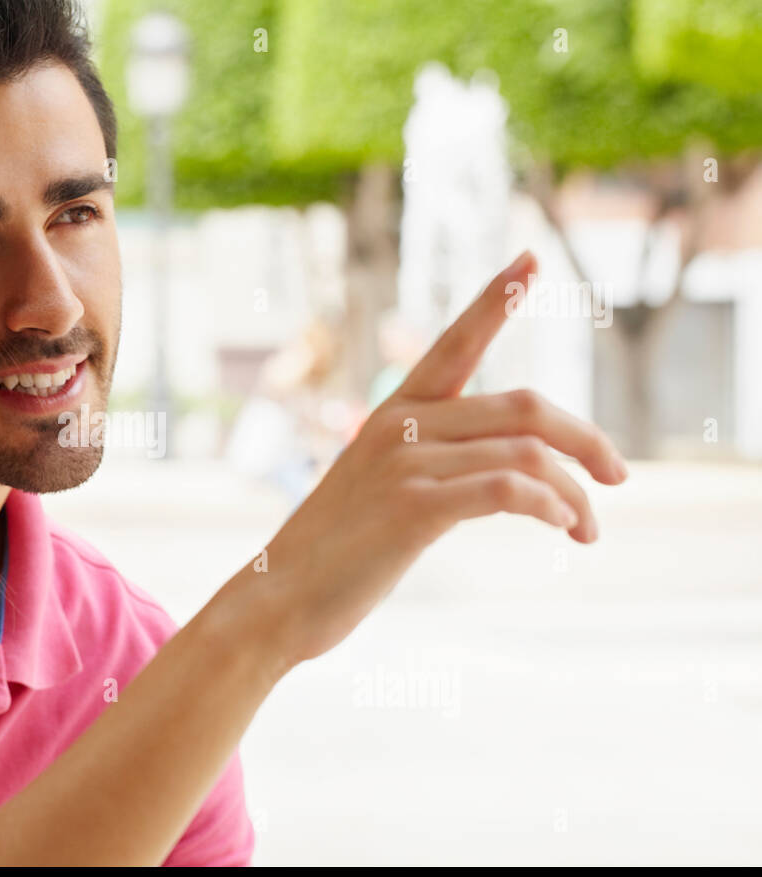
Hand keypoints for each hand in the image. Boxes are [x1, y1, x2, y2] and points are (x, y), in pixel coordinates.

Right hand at [239, 251, 627, 670]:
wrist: (277, 599)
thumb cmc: (332, 554)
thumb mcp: (377, 491)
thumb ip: (429, 465)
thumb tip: (504, 474)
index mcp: (392, 414)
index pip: (454, 342)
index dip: (496, 298)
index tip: (532, 257)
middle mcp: (400, 426)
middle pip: (523, 406)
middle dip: (586, 439)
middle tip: (618, 476)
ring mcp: (405, 463)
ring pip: (526, 452)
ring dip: (575, 494)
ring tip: (587, 532)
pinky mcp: (414, 507)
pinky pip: (508, 488)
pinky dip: (550, 506)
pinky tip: (561, 527)